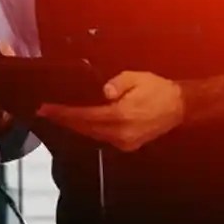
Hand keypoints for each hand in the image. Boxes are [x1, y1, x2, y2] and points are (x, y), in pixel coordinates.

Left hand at [36, 70, 184, 151]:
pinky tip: (78, 123)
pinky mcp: (128, 145)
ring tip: (57, 116)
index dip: (64, 113)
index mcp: (121, 116)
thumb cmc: (157, 89)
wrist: (179, 106)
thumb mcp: (136, 78)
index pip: (84, 116)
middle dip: (63, 120)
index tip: (46, 108)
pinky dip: (88, 130)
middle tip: (44, 111)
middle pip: (84, 128)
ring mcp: (124, 142)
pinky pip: (102, 138)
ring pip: (91, 135)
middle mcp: (120, 133)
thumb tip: (103, 92)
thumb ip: (118, 84)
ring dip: (74, 126)